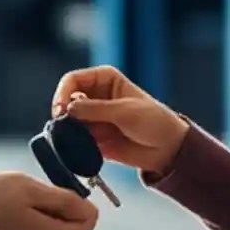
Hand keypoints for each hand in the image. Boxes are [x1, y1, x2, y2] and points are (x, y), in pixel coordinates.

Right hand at [51, 65, 190, 174]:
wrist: (167, 149)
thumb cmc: (153, 121)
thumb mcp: (126, 111)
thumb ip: (97, 109)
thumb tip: (68, 109)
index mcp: (104, 79)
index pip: (73, 80)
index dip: (63, 93)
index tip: (61, 110)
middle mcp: (95, 96)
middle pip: (67, 100)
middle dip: (63, 114)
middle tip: (63, 127)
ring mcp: (93, 118)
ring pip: (69, 121)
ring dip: (68, 131)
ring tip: (76, 140)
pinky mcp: (94, 138)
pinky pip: (76, 140)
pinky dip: (74, 144)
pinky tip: (80, 150)